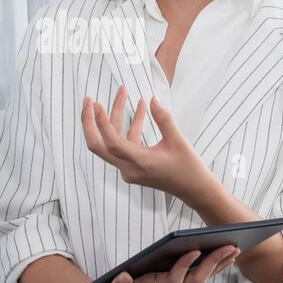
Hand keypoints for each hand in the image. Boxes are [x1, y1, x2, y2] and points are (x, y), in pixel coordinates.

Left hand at [81, 85, 212, 201]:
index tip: (97, 104)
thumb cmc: (188, 168)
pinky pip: (124, 144)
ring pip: (112, 141)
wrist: (194, 190)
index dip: (102, 123)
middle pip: (98, 146)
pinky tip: (139, 107)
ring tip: (123, 92)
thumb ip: (164, 120)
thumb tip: (153, 99)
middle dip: (90, 122)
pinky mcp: (133, 166)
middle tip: (89, 100)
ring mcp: (129, 169)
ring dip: (115, 117)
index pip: (112, 143)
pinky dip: (128, 126)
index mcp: (140, 163)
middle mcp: (129, 168)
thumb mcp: (178, 142)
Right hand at [84, 246, 239, 282]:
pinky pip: (194, 278)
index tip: (195, 250)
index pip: (172, 279)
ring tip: (234, 249)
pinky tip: (222, 259)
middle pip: (193, 279)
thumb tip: (123, 276)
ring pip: (198, 279)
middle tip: (230, 247)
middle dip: (212, 263)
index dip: (184, 265)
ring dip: (217, 266)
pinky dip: (210, 269)